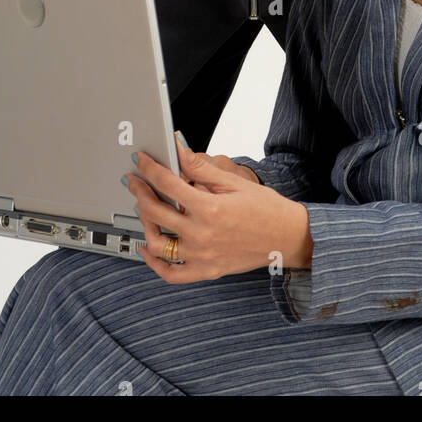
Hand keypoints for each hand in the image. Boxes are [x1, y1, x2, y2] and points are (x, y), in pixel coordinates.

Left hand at [121, 140, 311, 283]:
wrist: (287, 236)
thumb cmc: (265, 207)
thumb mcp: (233, 181)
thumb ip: (201, 167)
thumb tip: (178, 148)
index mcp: (210, 209)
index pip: (168, 184)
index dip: (150, 168)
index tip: (141, 160)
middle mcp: (202, 235)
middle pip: (156, 212)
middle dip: (140, 191)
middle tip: (135, 179)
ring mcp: (202, 256)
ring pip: (157, 244)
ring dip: (144, 223)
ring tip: (142, 207)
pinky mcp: (206, 270)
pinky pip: (171, 273)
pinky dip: (154, 263)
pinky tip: (147, 247)